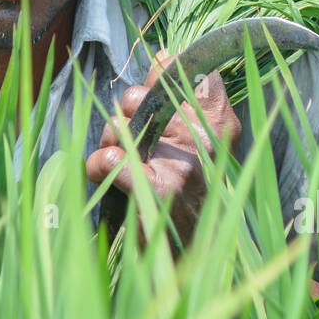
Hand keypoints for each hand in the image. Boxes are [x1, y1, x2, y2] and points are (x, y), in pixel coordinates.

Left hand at [86, 49, 241, 252]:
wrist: (191, 264)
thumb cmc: (189, 198)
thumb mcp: (195, 141)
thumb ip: (178, 93)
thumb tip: (163, 54)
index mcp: (221, 123)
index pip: (183, 68)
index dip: (156, 78)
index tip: (151, 101)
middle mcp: (208, 140)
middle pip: (140, 96)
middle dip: (122, 115)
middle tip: (129, 140)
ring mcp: (184, 166)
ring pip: (120, 124)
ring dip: (108, 141)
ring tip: (120, 162)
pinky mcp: (157, 192)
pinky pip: (110, 158)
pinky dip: (97, 164)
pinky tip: (103, 173)